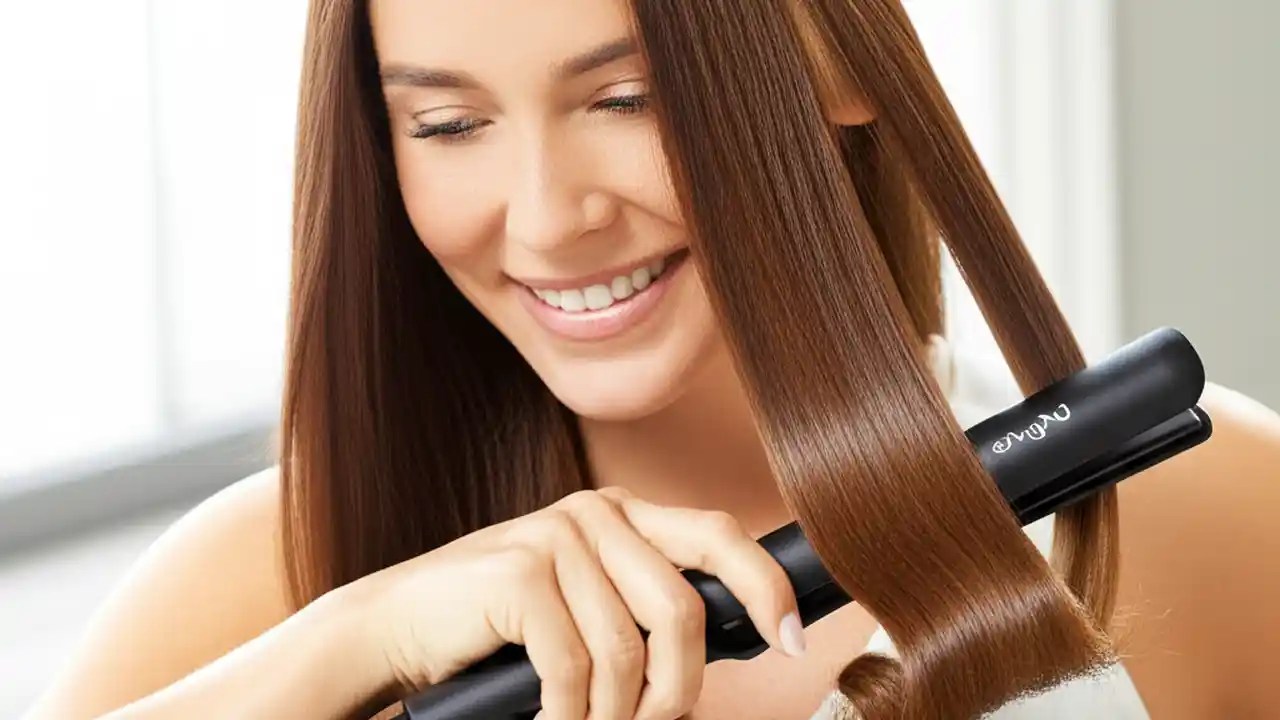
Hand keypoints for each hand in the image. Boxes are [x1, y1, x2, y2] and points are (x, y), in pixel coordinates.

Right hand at [337, 487, 805, 719]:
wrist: (398, 627)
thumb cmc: (502, 630)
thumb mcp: (586, 608)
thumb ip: (645, 610)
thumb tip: (737, 643)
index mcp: (624, 516)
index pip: (719, 534)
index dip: (766, 584)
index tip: (791, 638)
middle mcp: (596, 514)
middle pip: (682, 609)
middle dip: (679, 690)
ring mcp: (556, 537)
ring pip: (628, 650)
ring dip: (616, 716)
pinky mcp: (519, 572)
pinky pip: (576, 666)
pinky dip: (570, 714)